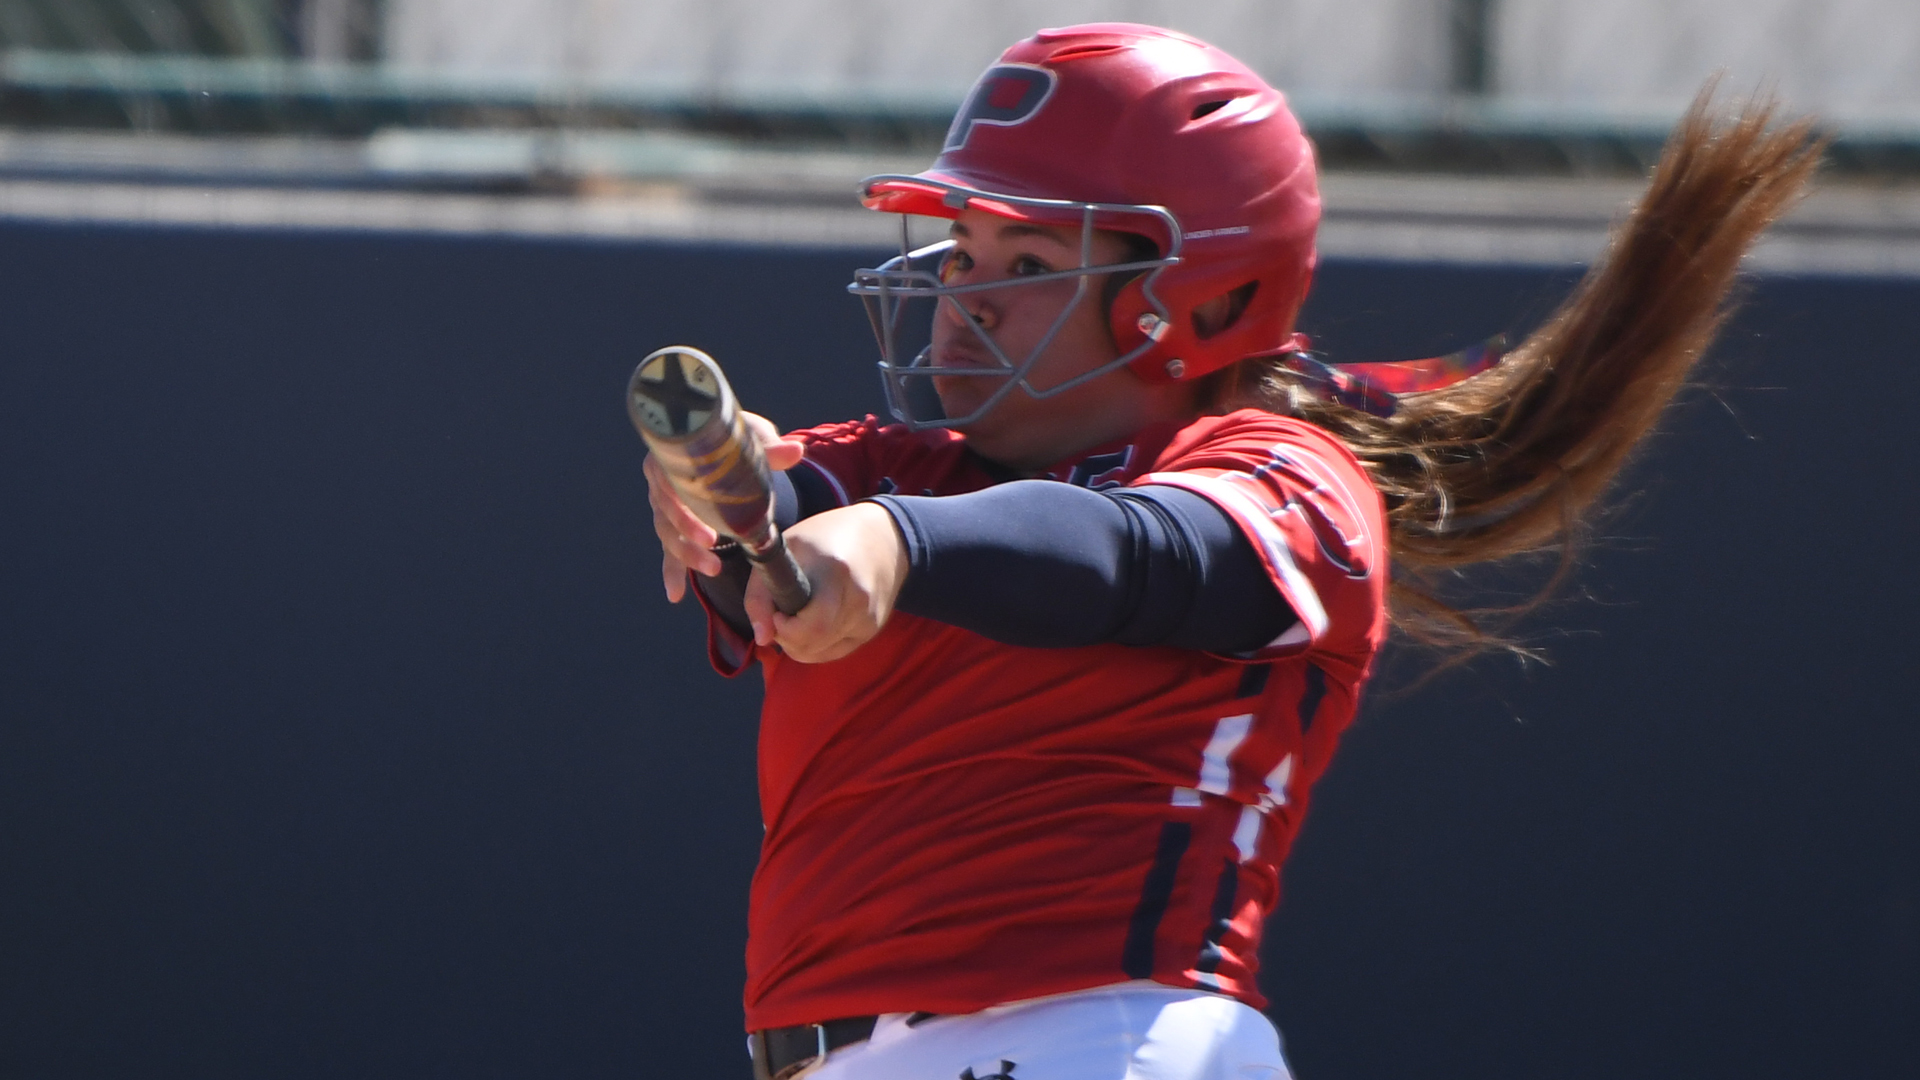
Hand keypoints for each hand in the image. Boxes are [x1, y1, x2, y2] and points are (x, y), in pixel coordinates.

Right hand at [645, 411, 804, 601]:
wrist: (726, 452)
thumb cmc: (734, 443)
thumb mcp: (751, 440)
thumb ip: (770, 448)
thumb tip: (797, 451)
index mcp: (675, 457)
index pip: (669, 482)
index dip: (684, 504)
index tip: (707, 524)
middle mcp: (662, 482)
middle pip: (666, 511)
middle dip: (688, 532)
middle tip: (713, 546)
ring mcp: (664, 508)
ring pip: (668, 535)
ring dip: (688, 555)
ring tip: (714, 569)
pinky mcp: (672, 528)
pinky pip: (668, 552)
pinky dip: (671, 573)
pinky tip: (676, 594)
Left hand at [743, 503, 908, 662]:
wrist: (882, 535)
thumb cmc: (826, 537)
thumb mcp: (784, 549)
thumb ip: (760, 595)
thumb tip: (763, 640)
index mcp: (838, 574)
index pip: (813, 627)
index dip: (787, 629)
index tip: (778, 611)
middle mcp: (860, 601)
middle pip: (815, 644)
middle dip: (788, 638)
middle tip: (782, 616)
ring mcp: (871, 619)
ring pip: (822, 654)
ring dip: (800, 643)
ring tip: (798, 614)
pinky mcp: (873, 630)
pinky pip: (835, 651)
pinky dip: (817, 644)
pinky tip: (815, 619)